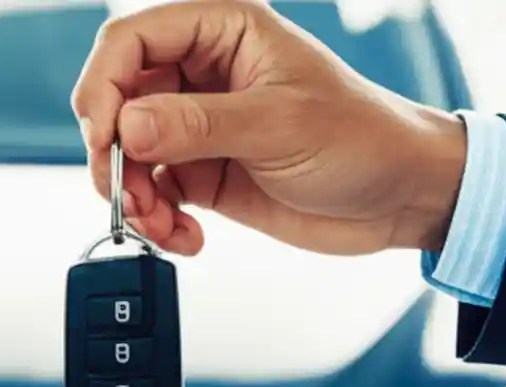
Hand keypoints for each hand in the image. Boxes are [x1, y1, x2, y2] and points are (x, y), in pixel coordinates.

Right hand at [71, 0, 466, 255]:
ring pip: (130, 154)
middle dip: (115, 152)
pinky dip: (159, 221)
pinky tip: (186, 236)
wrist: (400, 196)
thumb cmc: (363, 137)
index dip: (104, 86)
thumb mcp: (279, 124)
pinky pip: (155, 193)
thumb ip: (198, 124)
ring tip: (162, 224)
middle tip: (128, 192)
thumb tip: (129, 124)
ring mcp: (200, 126)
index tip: (107, 137)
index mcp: (223, 31)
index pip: (131, 41)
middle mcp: (203, 73)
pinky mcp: (205, 173)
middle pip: (118, 100)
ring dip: (134, 196)